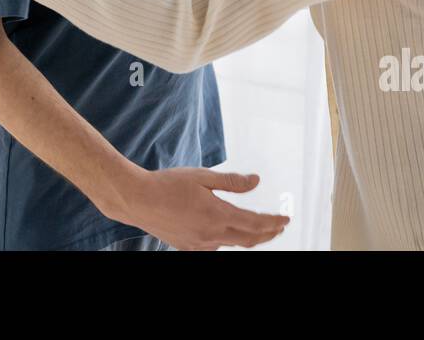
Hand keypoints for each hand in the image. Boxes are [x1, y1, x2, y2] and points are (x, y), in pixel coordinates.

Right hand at [106, 166, 289, 250]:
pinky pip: (215, 247)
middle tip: (279, 226)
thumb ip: (232, 182)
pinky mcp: (188, 247)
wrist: (137, 200)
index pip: (256, 223)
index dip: (274, 222)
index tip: (286, 218)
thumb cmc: (167, 184)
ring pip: (232, 244)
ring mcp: (199, 244)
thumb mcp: (203, 176)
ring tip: (258, 228)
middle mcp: (211, 234)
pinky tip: (226, 231)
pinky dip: (227, 239)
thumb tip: (256, 181)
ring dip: (248, 237)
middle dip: (268, 234)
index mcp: (217, 214)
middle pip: (249, 239)